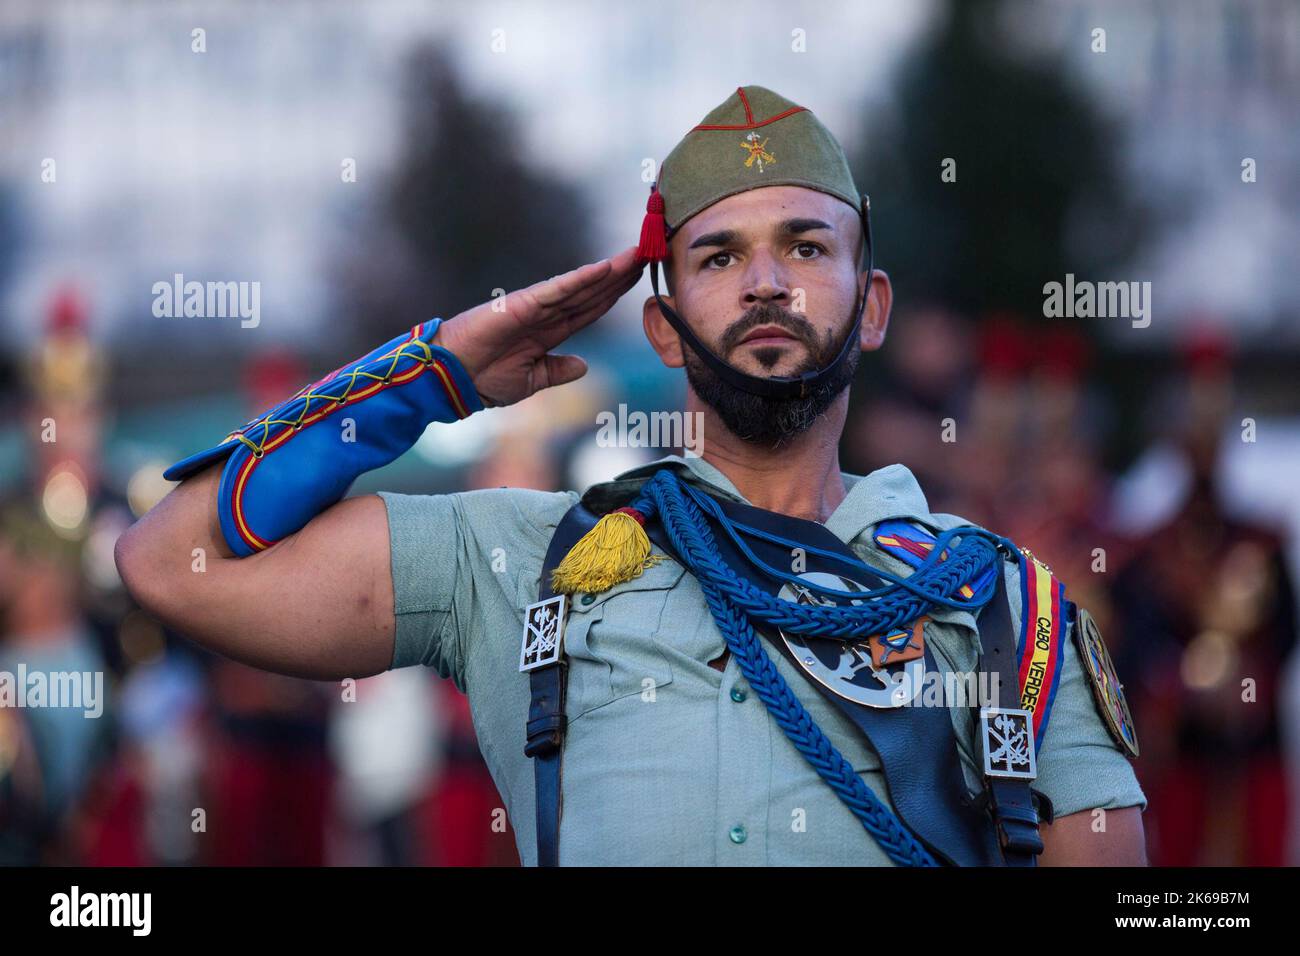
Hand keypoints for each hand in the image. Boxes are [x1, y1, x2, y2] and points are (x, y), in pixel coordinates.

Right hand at [432, 246, 644, 406]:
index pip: (592, 307)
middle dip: (622, 274)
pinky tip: (604, 268)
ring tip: (637, 253)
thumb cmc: (484, 380)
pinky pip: (558, 290)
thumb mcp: (532, 380)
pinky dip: (581, 279)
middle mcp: (547, 314)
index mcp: (550, 331)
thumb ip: (558, 370)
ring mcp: (536, 306)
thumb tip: (584, 366)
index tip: (640, 276)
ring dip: (611, 270)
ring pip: (582, 285)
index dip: (617, 292)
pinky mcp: (522, 304)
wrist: (453, 379)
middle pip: (593, 290)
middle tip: (651, 252)